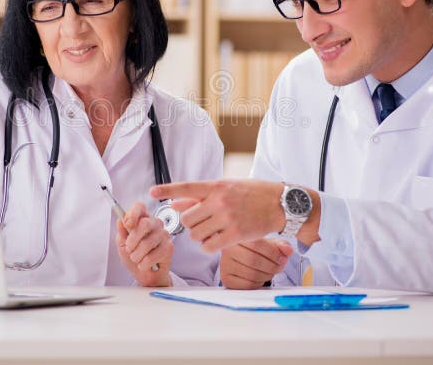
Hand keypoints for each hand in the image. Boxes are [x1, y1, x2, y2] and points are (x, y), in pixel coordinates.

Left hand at [116, 202, 172, 286]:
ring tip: (136, 259)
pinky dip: (144, 264)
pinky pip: (152, 256)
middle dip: (132, 240)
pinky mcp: (169, 247)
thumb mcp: (123, 244)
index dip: (133, 213)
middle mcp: (155, 223)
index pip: (140, 207)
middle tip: (129, 249)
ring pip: (147, 243)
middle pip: (144, 224)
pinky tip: (145, 264)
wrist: (145, 274)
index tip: (127, 224)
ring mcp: (164, 234)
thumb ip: (121, 233)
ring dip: (136, 255)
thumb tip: (120, 221)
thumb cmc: (135, 256)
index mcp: (142, 219)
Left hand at [150, 179, 319, 251]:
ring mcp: (227, 218)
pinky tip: (217, 240)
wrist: (280, 204)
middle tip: (202, 222)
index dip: (167, 189)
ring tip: (212, 230)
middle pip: (187, 219)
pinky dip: (209, 246)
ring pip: (196, 234)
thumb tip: (175, 204)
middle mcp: (220, 201)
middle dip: (191, 224)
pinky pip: (209, 246)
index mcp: (217, 186)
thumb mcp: (226, 188)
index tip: (151, 192)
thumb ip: (200, 196)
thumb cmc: (251, 194)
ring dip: (200, 236)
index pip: (186, 187)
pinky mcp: (235, 235)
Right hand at [220, 238, 292, 289]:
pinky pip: (247, 285)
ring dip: (268, 275)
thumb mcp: (269, 242)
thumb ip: (280, 245)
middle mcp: (227, 249)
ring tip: (271, 272)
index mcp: (238, 236)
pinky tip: (261, 277)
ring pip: (252, 274)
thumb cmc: (255, 248)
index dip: (273, 253)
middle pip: (253, 260)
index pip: (256, 244)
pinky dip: (259, 283)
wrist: (240, 254)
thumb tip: (288, 250)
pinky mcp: (226, 278)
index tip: (283, 258)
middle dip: (272, 266)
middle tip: (280, 267)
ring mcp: (225, 264)